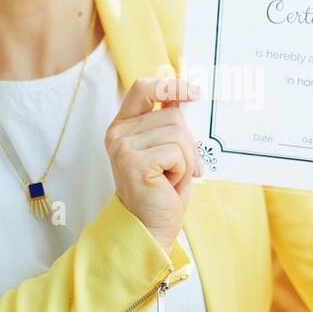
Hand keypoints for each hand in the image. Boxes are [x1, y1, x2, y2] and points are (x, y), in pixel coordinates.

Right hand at [105, 76, 202, 251]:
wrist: (149, 226)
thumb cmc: (160, 190)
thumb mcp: (167, 148)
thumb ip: (169, 121)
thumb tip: (185, 93)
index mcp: (123, 125)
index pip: (143, 88)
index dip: (170, 85)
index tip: (193, 92)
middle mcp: (118, 133)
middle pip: (173, 115)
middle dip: (188, 143)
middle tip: (177, 168)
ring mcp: (124, 146)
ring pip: (178, 133)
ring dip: (186, 159)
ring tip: (170, 177)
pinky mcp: (135, 161)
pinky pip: (177, 152)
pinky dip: (182, 170)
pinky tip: (167, 183)